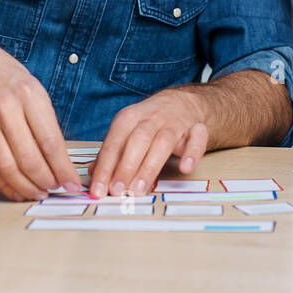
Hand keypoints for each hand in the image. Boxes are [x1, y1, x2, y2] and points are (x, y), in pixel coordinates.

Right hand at [0, 41, 81, 200]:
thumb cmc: (6, 79)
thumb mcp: (34, 91)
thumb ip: (45, 123)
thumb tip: (60, 161)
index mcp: (29, 96)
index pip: (50, 141)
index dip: (62, 168)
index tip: (71, 182)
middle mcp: (6, 109)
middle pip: (29, 158)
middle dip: (46, 181)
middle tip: (56, 190)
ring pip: (7, 166)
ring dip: (26, 186)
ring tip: (39, 193)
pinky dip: (4, 183)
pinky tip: (16, 189)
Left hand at [88, 89, 208, 197]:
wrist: (183, 102)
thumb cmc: (149, 122)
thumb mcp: (126, 132)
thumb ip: (112, 153)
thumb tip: (95, 175)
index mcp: (129, 118)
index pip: (114, 143)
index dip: (105, 167)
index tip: (99, 189)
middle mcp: (152, 118)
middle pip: (138, 140)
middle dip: (126, 167)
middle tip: (117, 191)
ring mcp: (175, 122)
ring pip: (163, 142)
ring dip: (150, 166)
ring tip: (139, 189)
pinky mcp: (196, 128)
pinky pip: (197, 138)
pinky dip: (192, 152)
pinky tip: (185, 168)